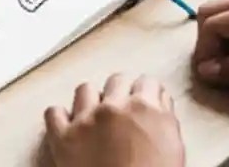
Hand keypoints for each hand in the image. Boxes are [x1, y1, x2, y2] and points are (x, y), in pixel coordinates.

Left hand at [42, 73, 184, 166]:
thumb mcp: (175, 149)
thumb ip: (165, 120)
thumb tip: (158, 106)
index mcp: (146, 108)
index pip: (148, 82)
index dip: (146, 93)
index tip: (143, 99)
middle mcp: (115, 106)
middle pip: (117, 80)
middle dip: (120, 92)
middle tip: (121, 109)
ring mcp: (87, 119)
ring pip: (85, 90)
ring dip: (91, 101)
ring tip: (94, 116)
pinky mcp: (63, 137)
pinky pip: (53, 113)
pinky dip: (59, 118)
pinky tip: (67, 126)